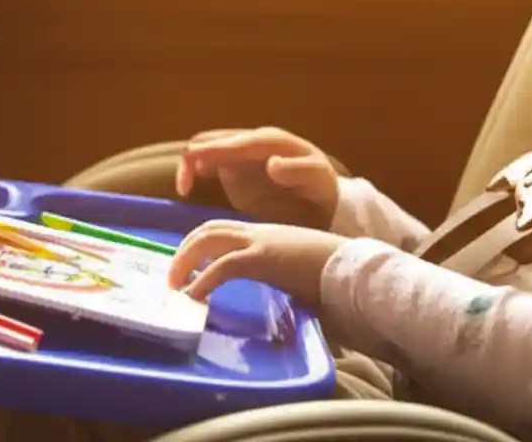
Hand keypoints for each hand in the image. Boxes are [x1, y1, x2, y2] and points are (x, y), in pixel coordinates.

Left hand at [168, 221, 345, 306]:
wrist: (357, 269)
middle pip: (210, 228)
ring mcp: (262, 242)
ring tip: (176, 287)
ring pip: (209, 239)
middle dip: (186, 249)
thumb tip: (283, 304)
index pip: (227, 229)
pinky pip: (222, 266)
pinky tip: (195, 298)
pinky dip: (203, 281)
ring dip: (185, 261)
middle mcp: (262, 232)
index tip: (190, 266)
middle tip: (174, 277)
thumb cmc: (337, 276)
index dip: (202, 244)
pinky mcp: (264, 258)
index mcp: (270, 235)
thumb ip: (285, 280)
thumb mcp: (301, 273)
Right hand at [176, 127, 339, 228]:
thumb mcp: (317, 179)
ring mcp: (241, 155)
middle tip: (185, 189)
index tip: (196, 180)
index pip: (230, 142)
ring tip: (186, 190)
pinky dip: (195, 172)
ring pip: (206, 150)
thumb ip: (297, 171)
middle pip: (210, 140)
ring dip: (191, 165)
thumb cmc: (321, 188)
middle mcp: (250, 141)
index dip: (208, 156)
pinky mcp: (236, 169)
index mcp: (268, 141)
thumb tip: (272, 164)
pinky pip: (209, 164)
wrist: (324, 199)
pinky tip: (190, 191)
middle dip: (193, 159)